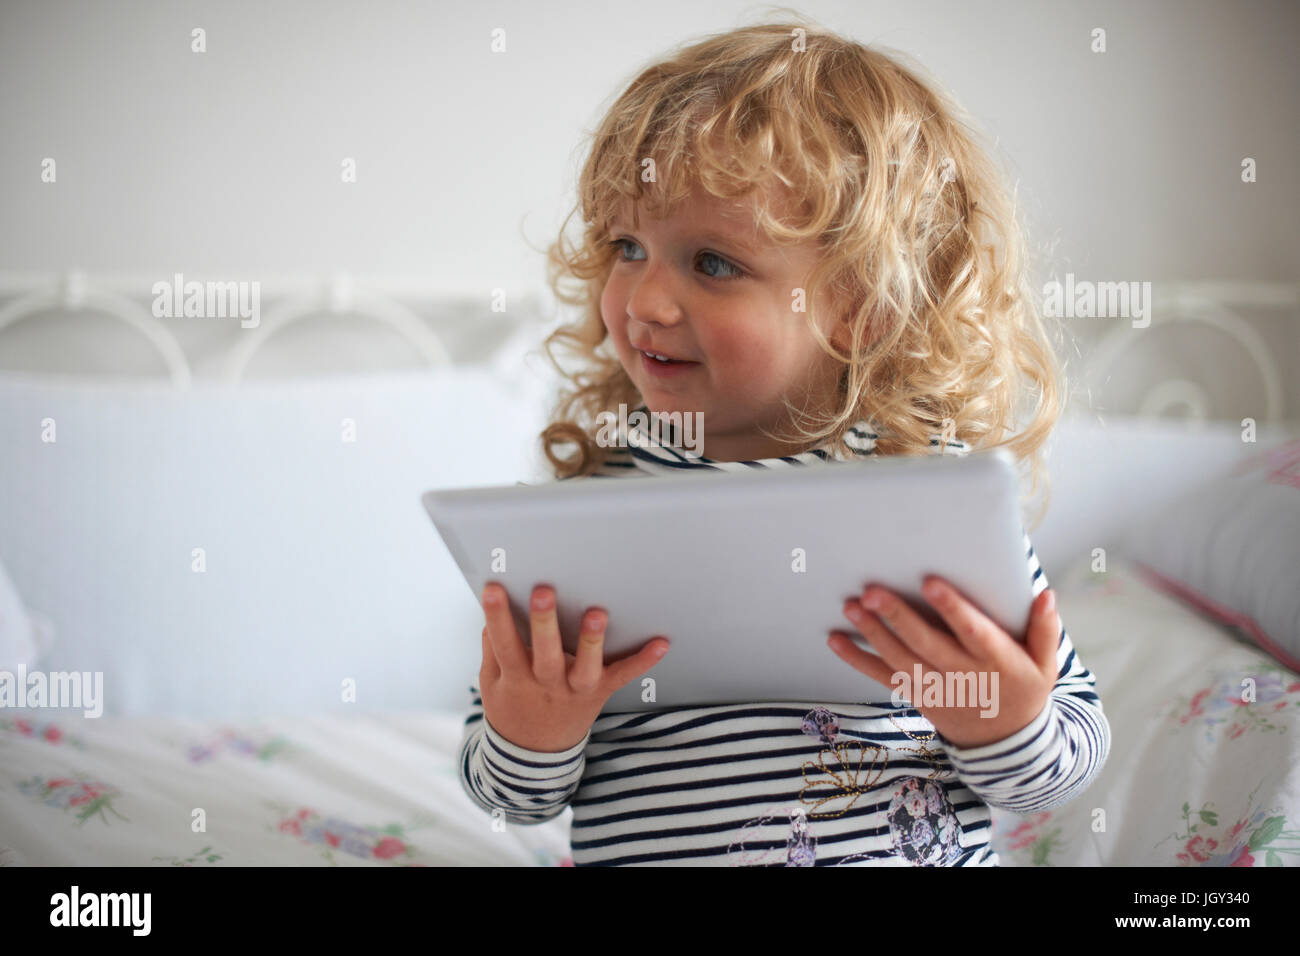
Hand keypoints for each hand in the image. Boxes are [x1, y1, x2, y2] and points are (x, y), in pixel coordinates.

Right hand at [479, 582, 669, 752]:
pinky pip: (623, 677)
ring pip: (585, 668)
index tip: (493, 589)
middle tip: (543, 592)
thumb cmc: (512, 707)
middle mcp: (546, 684)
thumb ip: (493, 650)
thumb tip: (493, 615)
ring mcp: (575, 690)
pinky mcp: (600, 693)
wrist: (534, 755)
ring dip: (591, 642)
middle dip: (543, 624)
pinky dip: (643, 662)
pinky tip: (661, 643)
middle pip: (545, 654)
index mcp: (516, 678)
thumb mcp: (492, 684)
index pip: (503, 645)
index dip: (497, 617)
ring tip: (597, 614)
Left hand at [827, 576, 1058, 749]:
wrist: (1006, 746)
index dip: (952, 608)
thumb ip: (1045, 630)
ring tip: (850, 606)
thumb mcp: (1045, 665)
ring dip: (872, 634)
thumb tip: (1045, 594)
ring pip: (901, 661)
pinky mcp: (917, 696)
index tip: (929, 581)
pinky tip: (835, 639)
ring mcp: (937, 689)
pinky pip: (883, 678)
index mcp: (997, 662)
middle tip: (872, 591)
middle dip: (898, 617)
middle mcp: (964, 676)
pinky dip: (857, 659)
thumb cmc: (1024, 691)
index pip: (973, 632)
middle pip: (927, 644)